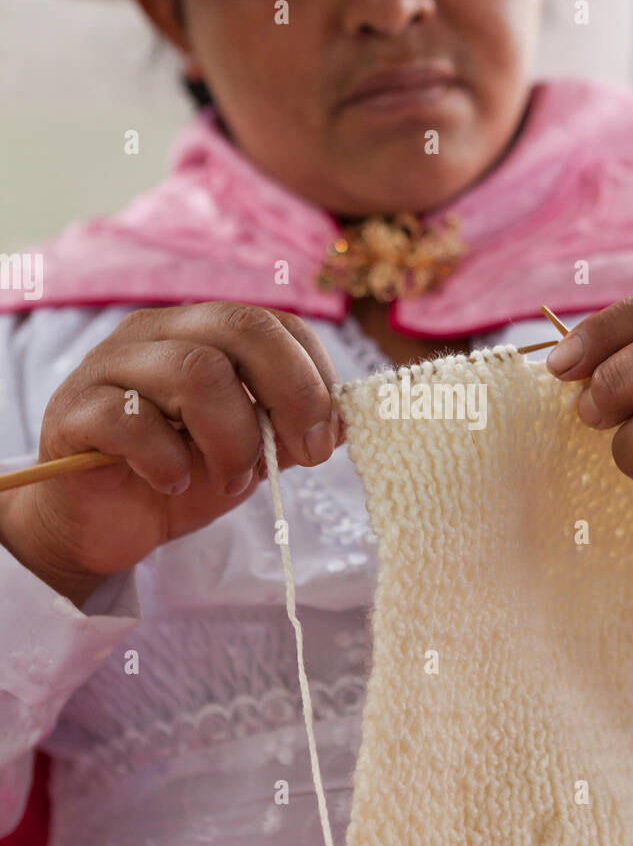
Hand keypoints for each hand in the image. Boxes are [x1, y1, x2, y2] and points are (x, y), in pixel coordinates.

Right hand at [0, 303, 344, 605]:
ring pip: (195, 372)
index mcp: (202, 331)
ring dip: (232, 438)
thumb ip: (290, 428)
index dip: (313, 375)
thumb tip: (345, 420)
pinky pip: (131, 420)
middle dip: (290, 395)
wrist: (101, 523)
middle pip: (240, 327)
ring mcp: (109, 366)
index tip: (327, 436)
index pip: (274, 322)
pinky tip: (171, 484)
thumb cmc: (176, 474)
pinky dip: (167, 461)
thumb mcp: (250, 450)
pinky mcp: (74, 412)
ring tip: (231, 480)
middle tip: (303, 455)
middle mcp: (156, 333)